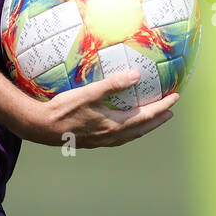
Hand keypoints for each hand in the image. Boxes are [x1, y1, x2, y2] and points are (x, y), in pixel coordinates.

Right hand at [13, 69, 178, 147]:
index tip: (175, 98)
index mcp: (114, 125)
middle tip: (170, 111)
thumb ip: (112, 84)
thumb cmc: (63, 109)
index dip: (162, 107)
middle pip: (142, 129)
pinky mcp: (93, 141)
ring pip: (131, 135)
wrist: (40, 127)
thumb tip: (136, 75)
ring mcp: (101, 141)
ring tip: (152, 119)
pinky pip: (119, 137)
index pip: (146, 116)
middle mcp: (111, 136)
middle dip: (157, 120)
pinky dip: (129, 130)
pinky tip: (123, 124)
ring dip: (144, 127)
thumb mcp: (88, 93)